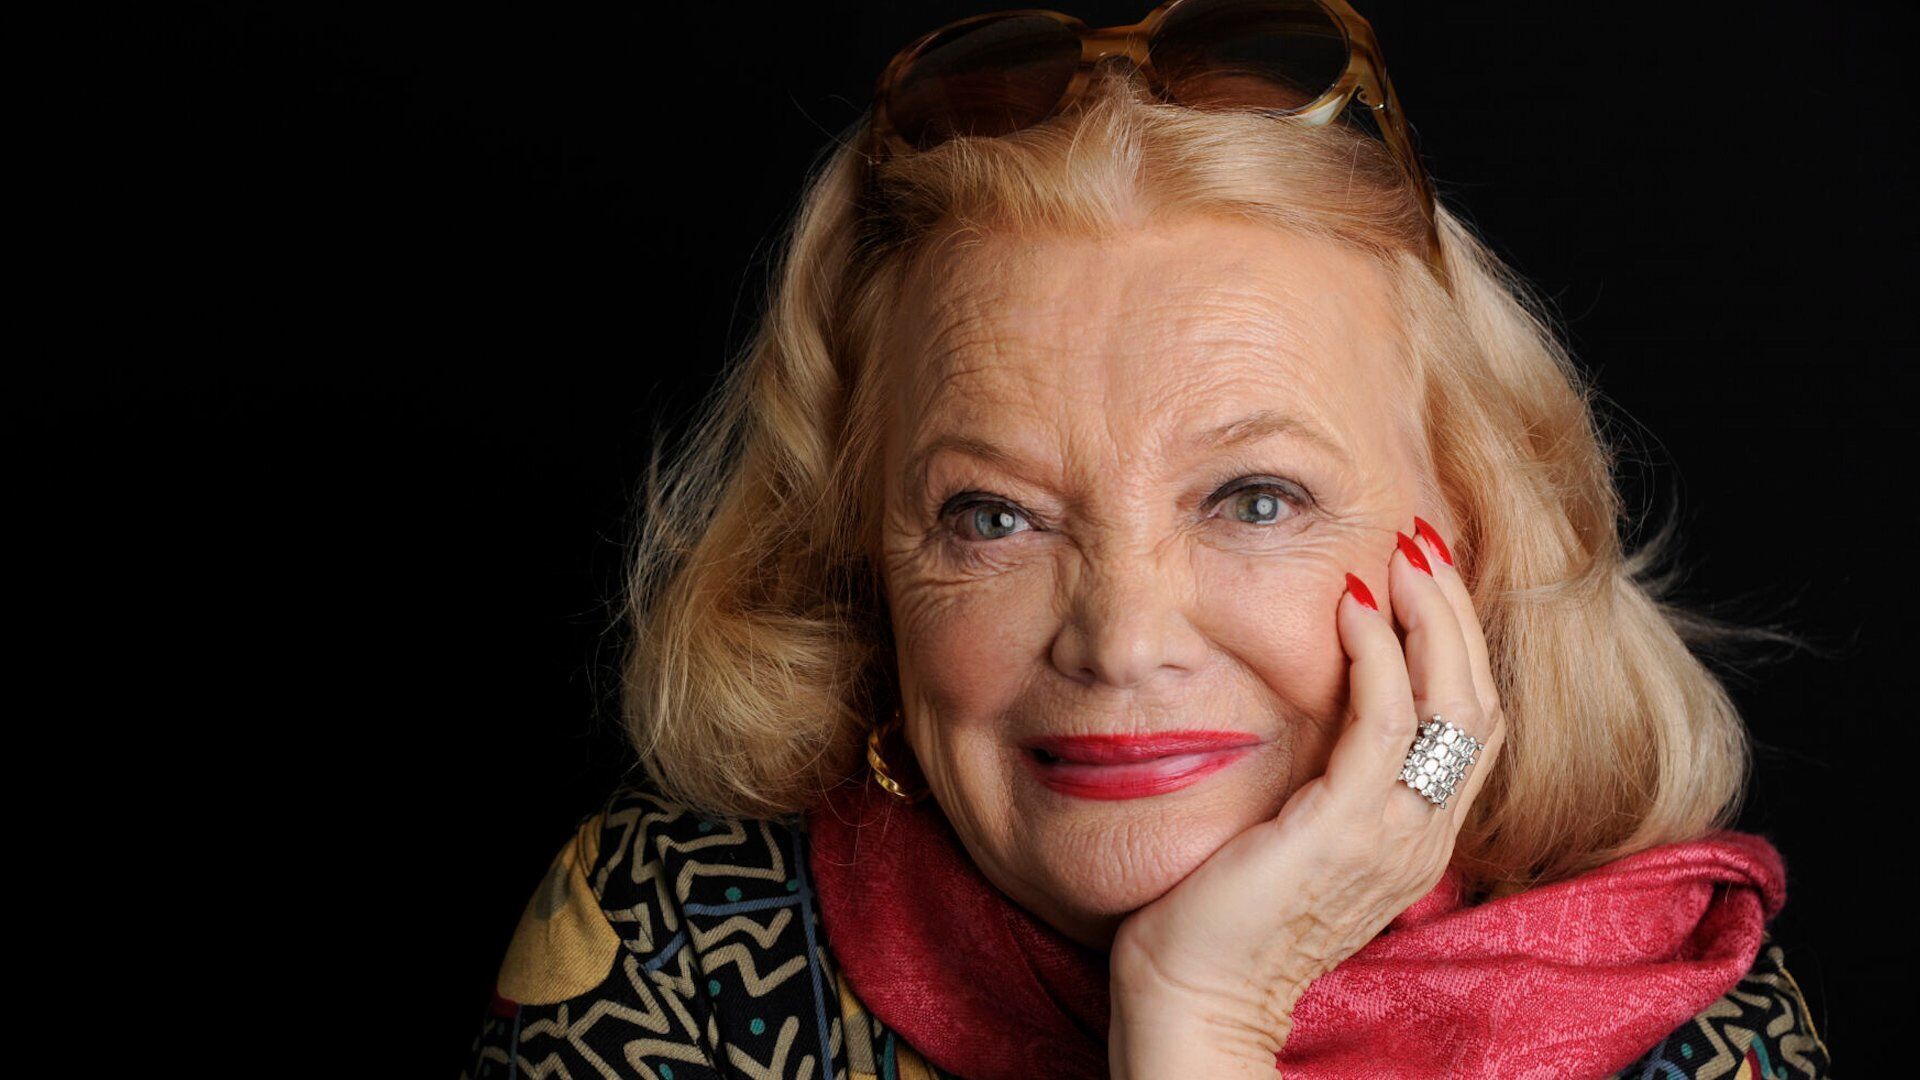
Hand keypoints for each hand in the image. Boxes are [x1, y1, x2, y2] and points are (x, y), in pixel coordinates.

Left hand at [1108, 520, 1506, 1074]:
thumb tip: (1315, 706)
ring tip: (1398, 554)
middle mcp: (1422, 835)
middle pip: (1481, 701)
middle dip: (1456, 611)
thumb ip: (1326, 779)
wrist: (1193, 994)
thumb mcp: (1295, 833)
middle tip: (1420, 540)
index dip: (1459, 641)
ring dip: (1429, 616)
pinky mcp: (1345, 830)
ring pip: (1455, 704)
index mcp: (1416, 836)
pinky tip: (1351, 608)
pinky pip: (1385, 724)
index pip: (1473, 721)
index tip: (1423, 575)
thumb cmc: (1223, 914)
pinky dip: (1377, 656)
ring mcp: (1393, 836)